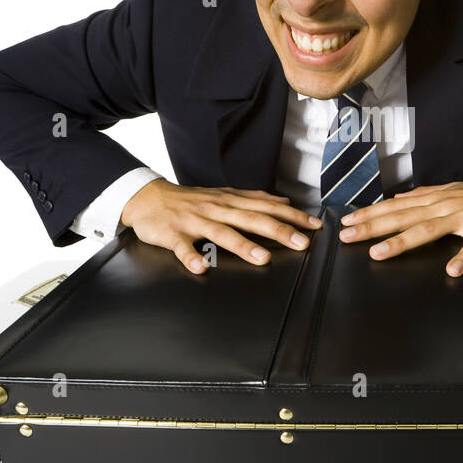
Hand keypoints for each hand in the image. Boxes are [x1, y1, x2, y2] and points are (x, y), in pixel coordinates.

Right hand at [121, 180, 321, 274]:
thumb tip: (283, 200)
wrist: (148, 198)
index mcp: (230, 201)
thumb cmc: (190, 200)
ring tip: (263, 258)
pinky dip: (192, 257)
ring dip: (243, 246)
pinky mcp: (173, 234)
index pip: (267, 206)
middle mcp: (217, 209)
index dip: (291, 215)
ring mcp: (195, 222)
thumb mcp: (224, 194)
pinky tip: (202, 268)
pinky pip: (183, 248)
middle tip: (301, 243)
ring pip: (222, 233)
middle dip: (277, 230)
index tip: (314, 226)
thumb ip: (253, 199)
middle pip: (251, 219)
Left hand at [337, 171, 462, 276]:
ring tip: (380, 252)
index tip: (346, 223)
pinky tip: (452, 270)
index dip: (370, 214)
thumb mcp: (452, 192)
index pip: (395, 207)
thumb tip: (399, 200)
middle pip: (403, 217)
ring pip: (428, 229)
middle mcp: (444, 205)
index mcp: (435, 199)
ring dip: (403, 241)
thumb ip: (425, 198)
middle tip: (348, 236)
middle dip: (373, 227)